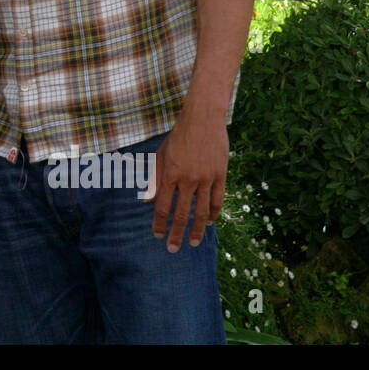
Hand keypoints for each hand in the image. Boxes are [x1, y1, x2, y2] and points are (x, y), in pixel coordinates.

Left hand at [151, 110, 228, 252]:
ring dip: (198, 229)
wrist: (202, 120)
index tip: (158, 235)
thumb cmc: (178, 137)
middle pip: (181, 213)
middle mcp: (187, 179)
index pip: (163, 206)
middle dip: (176, 233)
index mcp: (170, 174)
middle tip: (173, 249)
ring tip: (194, 242)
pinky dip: (214, 213)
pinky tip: (211, 222)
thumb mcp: (161, 155)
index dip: (160, 223)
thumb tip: (148, 201)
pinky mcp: (220, 175)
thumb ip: (155, 179)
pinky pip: (217, 200)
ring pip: (202, 211)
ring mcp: (205, 178)